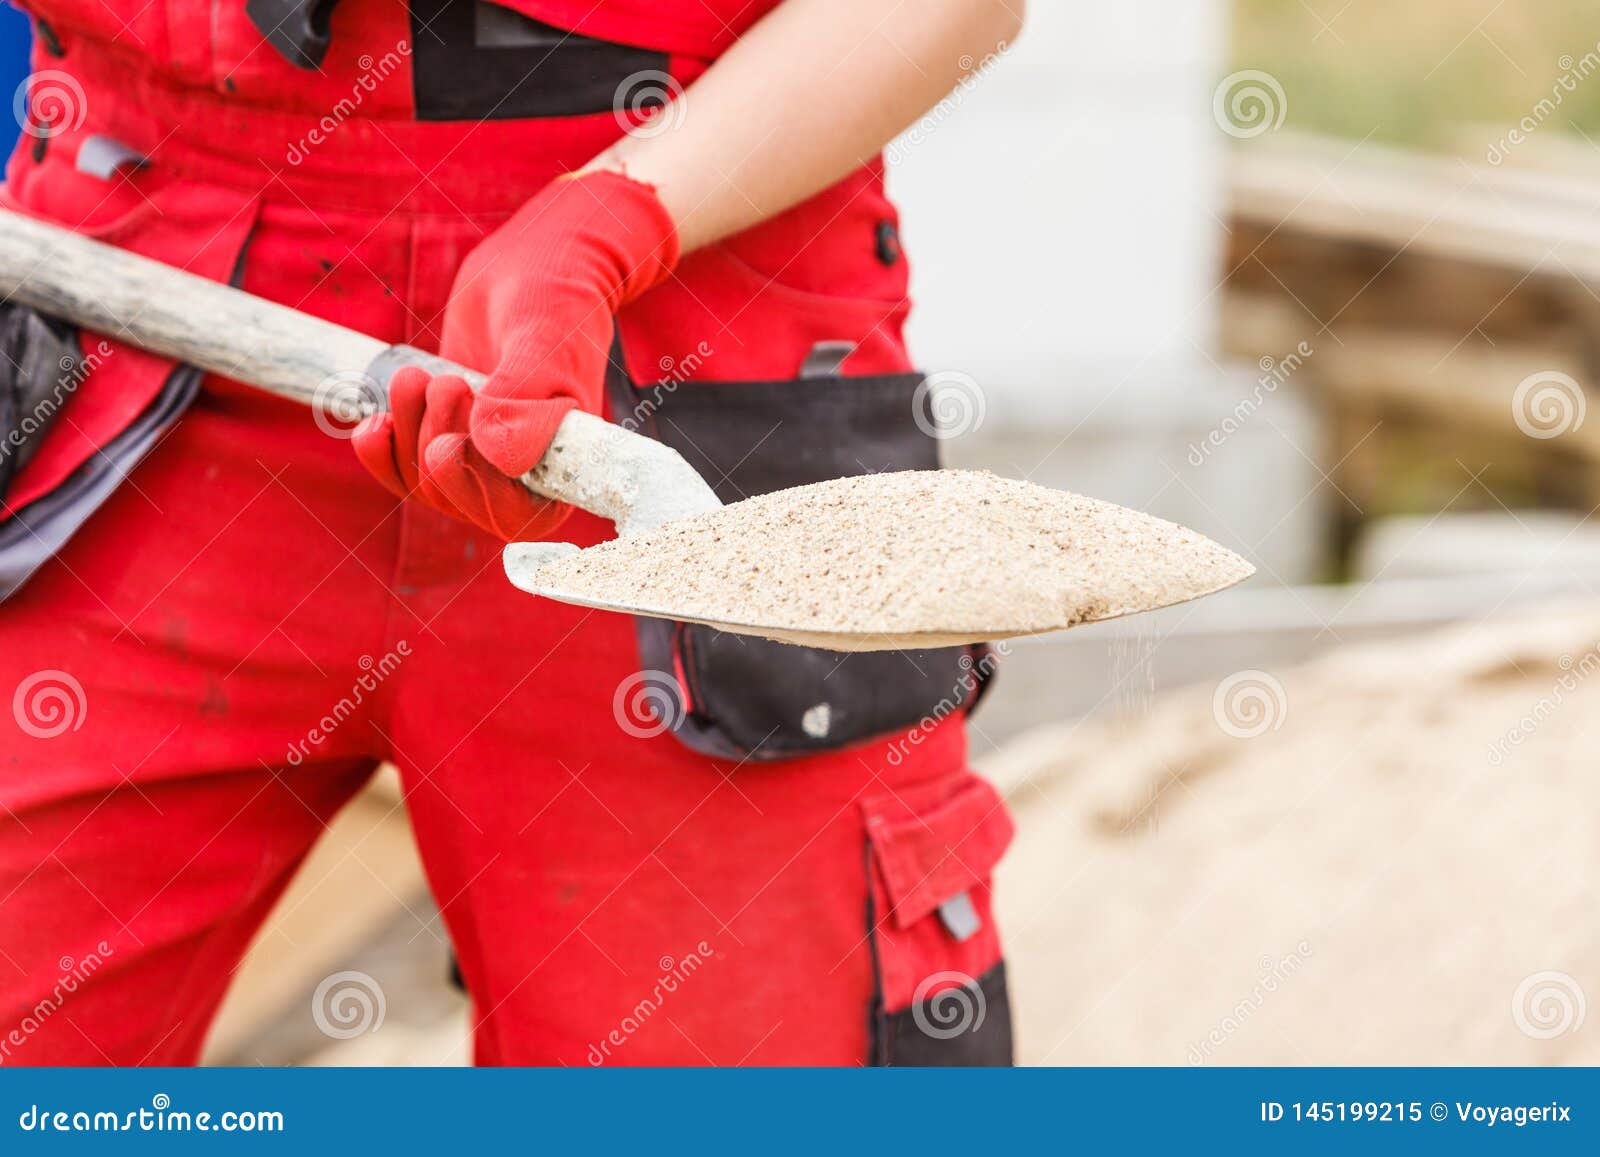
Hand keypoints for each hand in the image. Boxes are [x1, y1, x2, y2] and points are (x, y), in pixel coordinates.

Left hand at [354, 169, 678, 538]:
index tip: (448, 445)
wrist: (530, 268)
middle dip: (435, 444)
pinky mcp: (447, 437)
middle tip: (447, 381)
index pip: (515, 516)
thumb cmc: (554, 300)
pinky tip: (373, 420)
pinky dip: (380, 449)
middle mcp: (525, 474)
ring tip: (416, 377)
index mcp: (565, 464)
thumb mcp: (546, 339)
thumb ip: (525, 394)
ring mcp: (482, 459)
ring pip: (424, 483)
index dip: (473, 493)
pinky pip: (402, 470)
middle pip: (459, 499)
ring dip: (407, 432)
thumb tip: (499, 455)